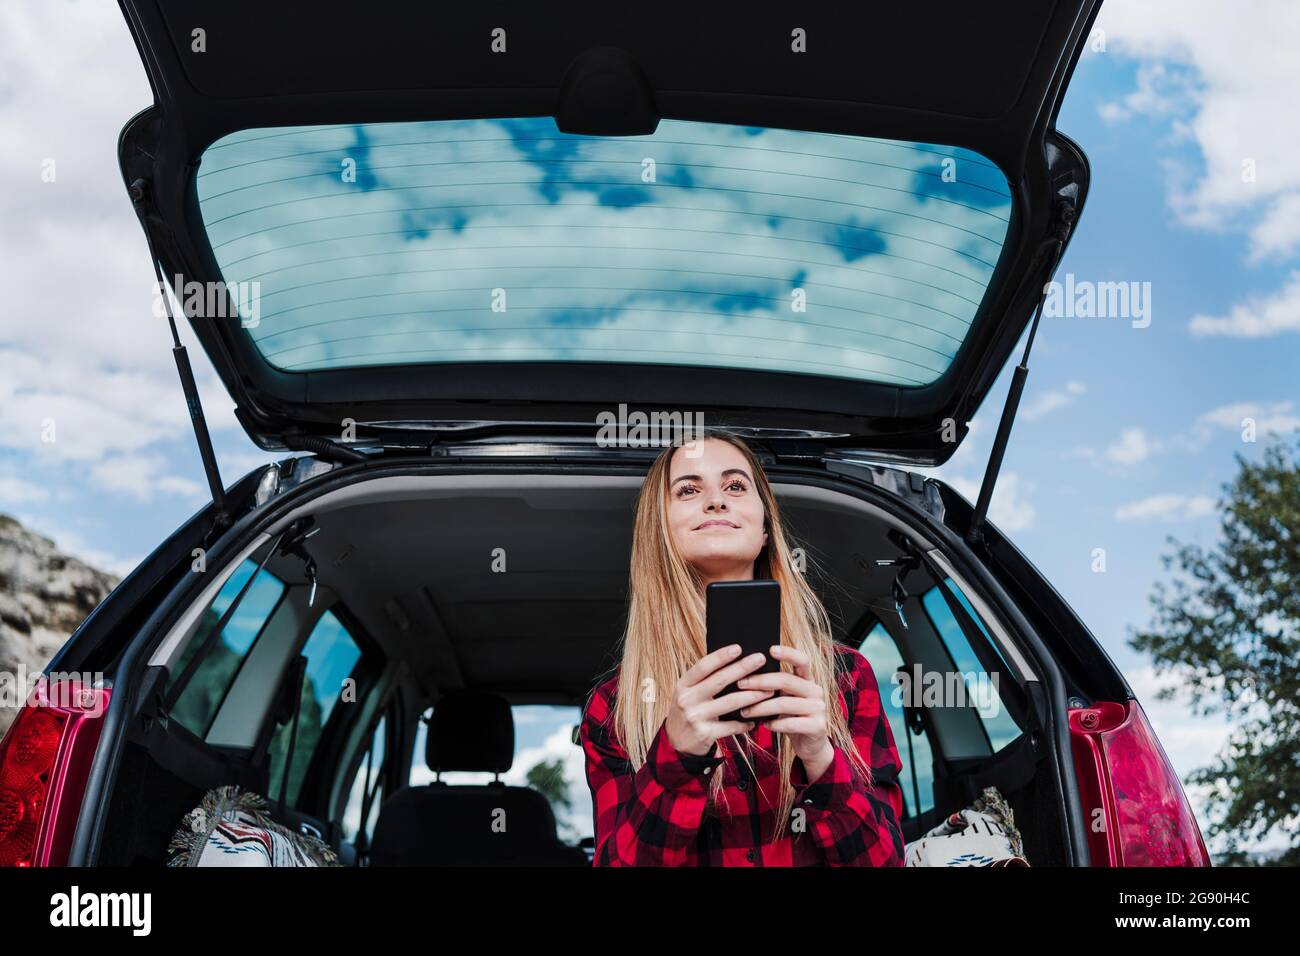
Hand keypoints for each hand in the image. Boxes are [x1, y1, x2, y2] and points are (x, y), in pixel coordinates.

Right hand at [665, 644, 775, 755]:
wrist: (675, 742)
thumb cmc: (689, 710)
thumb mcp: (689, 693)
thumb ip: (705, 681)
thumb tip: (735, 664)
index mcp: (683, 684)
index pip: (703, 666)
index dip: (721, 656)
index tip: (739, 648)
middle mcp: (687, 699)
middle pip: (719, 680)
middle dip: (742, 668)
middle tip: (760, 659)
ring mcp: (695, 717)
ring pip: (730, 702)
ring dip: (752, 696)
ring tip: (768, 690)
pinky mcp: (705, 734)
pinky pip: (731, 726)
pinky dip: (745, 722)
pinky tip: (755, 719)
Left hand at [736, 644, 834, 769]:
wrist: (810, 744)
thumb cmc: (791, 717)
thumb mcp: (784, 699)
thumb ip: (774, 687)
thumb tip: (744, 674)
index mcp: (807, 680)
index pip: (802, 660)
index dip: (788, 653)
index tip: (770, 649)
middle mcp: (816, 690)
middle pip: (786, 680)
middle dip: (760, 681)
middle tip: (740, 684)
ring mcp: (819, 708)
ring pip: (784, 703)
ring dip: (761, 707)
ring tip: (745, 710)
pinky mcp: (818, 726)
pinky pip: (790, 723)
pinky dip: (774, 724)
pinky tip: (765, 725)